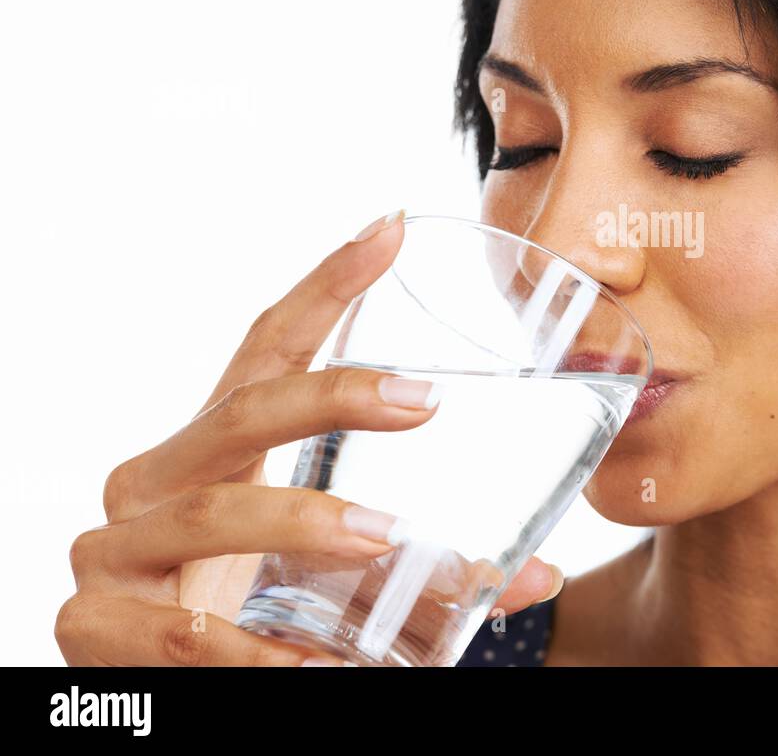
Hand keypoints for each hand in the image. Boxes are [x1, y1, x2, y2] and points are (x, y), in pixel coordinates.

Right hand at [55, 210, 563, 665]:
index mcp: (214, 449)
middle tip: (421, 399)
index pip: (267, 348)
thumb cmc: (247, 606)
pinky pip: (185, 634)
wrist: (146, 692)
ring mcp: (116, 547)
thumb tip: (539, 575)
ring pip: (214, 517)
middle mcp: (155, 478)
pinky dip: (257, 653)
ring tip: (384, 534)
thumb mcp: (332, 571)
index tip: (391, 229)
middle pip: (244, 413)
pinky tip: (315, 668)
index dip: (326, 286)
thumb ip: (422, 567)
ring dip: (306, 524)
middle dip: (333, 396)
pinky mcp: (94, 626)